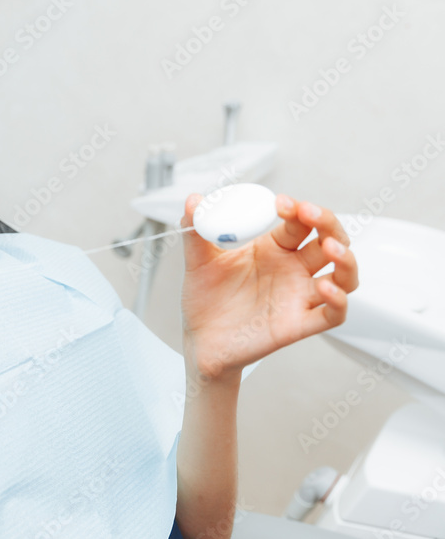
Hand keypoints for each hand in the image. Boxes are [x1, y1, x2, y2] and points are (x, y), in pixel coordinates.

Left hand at [179, 193, 359, 381]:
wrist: (199, 339)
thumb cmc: (205, 298)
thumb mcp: (198, 260)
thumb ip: (196, 230)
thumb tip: (192, 200)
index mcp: (274, 248)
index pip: (299, 221)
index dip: (297, 208)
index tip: (281, 202)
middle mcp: (293, 269)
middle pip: (329, 240)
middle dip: (327, 223)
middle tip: (309, 213)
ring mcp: (300, 296)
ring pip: (344, 276)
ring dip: (346, 259)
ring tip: (332, 248)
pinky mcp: (300, 325)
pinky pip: (333, 314)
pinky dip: (338, 301)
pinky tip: (325, 288)